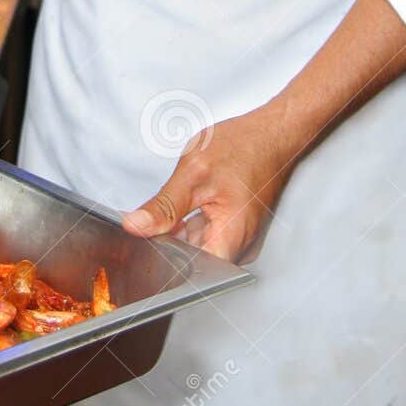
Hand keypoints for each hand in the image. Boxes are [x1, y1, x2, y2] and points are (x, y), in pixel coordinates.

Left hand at [122, 105, 296, 263]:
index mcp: (230, 237)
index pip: (190, 272)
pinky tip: (187, 204)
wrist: (270, 133)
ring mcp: (238, 238)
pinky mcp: (235, 229)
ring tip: (178, 203)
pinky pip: (207, 236)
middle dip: (169, 244)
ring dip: (179, 233)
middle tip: (156, 217)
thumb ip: (164, 206)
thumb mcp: (193, 173)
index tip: (146, 244)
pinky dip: (191, 224)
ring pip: (198, 248)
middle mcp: (239, 245)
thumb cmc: (244, 147)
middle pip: (193, 261)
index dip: (164, 261)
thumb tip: (135, 226)